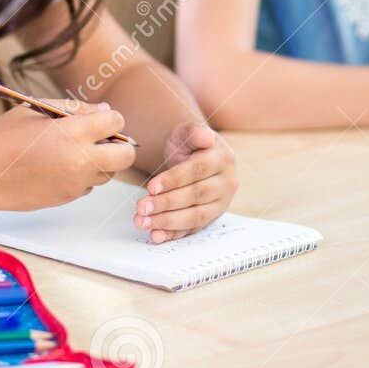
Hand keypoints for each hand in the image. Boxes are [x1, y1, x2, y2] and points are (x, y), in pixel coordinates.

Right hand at [0, 99, 136, 211]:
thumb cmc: (3, 137)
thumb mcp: (37, 110)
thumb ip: (75, 108)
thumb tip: (105, 111)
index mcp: (73, 133)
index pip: (116, 122)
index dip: (110, 118)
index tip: (98, 119)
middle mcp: (80, 160)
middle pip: (126, 156)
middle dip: (119, 145)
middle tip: (101, 139)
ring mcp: (75, 183)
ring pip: (108, 174)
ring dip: (100, 162)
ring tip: (73, 152)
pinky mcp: (67, 198)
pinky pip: (88, 186)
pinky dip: (82, 176)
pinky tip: (58, 167)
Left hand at [137, 122, 236, 243]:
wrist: (196, 156)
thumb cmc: (189, 143)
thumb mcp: (188, 131)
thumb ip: (194, 132)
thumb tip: (204, 136)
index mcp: (223, 159)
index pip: (197, 171)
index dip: (174, 180)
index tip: (151, 187)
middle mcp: (227, 183)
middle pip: (196, 196)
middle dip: (166, 203)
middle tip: (141, 207)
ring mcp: (221, 203)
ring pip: (196, 216)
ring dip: (168, 222)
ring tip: (143, 222)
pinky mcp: (212, 217)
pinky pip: (192, 229)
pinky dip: (174, 234)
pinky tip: (156, 236)